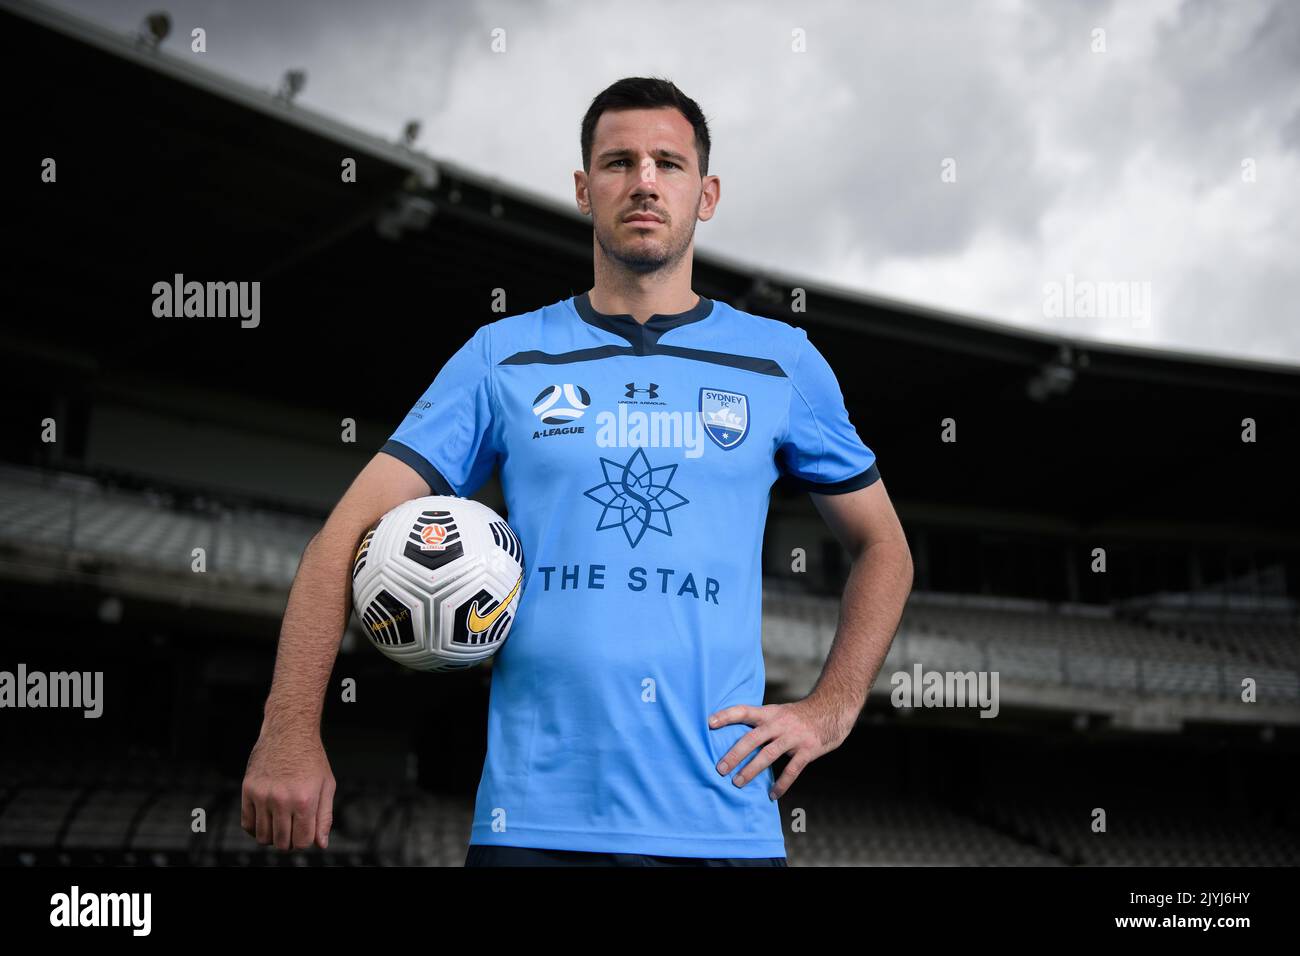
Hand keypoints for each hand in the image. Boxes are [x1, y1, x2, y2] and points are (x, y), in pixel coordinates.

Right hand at [241, 726, 336, 850]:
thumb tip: (321, 844)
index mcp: (305, 800)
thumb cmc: (311, 757)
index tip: (304, 834)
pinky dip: (256, 828)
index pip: (302, 842)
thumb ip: (325, 817)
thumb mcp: (327, 785)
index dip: (304, 842)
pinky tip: (266, 819)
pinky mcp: (248, 790)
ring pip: (263, 837)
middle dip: (289, 841)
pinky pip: (247, 824)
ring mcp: (262, 795)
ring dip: (272, 836)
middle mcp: (281, 800)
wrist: (289, 731)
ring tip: (280, 823)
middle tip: (293, 829)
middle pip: (281, 843)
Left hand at [708, 695, 857, 799]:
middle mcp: (779, 724)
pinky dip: (782, 784)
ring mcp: (794, 737)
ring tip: (737, 783)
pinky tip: (772, 795)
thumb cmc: (799, 716)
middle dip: (735, 754)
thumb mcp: (779, 712)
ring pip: (768, 755)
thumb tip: (736, 739)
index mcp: (770, 713)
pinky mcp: (808, 750)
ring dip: (751, 770)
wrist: (831, 711)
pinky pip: (792, 770)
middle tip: (720, 768)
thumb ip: (761, 724)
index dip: (727, 716)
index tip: (709, 723)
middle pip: (752, 738)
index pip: (744, 711)